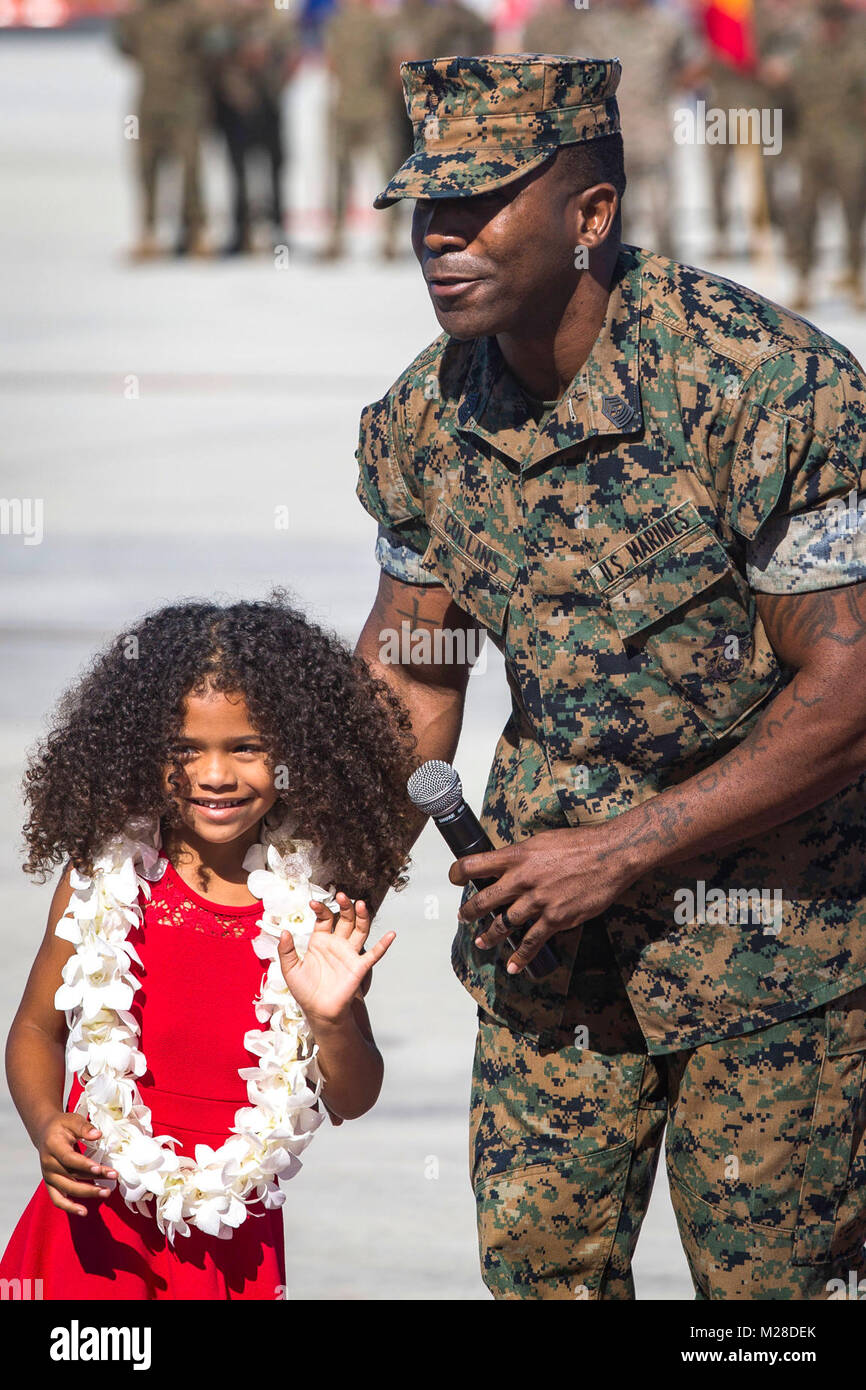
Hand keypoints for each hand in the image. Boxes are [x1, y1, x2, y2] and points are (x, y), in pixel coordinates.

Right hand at [38, 1111, 116, 1217]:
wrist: (45, 1133)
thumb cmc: (62, 1126)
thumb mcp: (72, 1120)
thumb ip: (84, 1127)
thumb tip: (98, 1134)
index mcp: (53, 1146)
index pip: (69, 1159)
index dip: (84, 1165)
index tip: (100, 1168)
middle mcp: (48, 1163)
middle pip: (71, 1176)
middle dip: (92, 1180)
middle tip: (113, 1178)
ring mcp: (48, 1176)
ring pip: (67, 1189)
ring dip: (87, 1193)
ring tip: (106, 1192)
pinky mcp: (51, 1184)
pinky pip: (58, 1200)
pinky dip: (69, 1207)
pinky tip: (84, 1212)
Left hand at [277, 893, 394, 1027]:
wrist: (319, 1011)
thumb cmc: (305, 991)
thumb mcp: (290, 969)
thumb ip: (286, 950)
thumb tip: (284, 931)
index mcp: (320, 941)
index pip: (324, 918)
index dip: (321, 909)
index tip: (313, 904)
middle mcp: (337, 944)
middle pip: (345, 919)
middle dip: (344, 906)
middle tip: (341, 895)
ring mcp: (349, 954)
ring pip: (360, 930)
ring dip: (362, 917)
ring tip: (361, 904)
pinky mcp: (359, 967)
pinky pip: (374, 954)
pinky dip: (383, 945)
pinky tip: (391, 934)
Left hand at [450, 826, 638, 974]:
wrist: (610, 856)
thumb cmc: (579, 844)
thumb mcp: (542, 841)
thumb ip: (522, 855)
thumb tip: (507, 863)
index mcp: (517, 856)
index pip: (474, 864)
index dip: (458, 872)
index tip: (454, 878)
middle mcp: (522, 879)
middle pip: (484, 900)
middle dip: (469, 912)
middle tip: (462, 918)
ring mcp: (538, 900)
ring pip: (504, 924)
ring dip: (490, 936)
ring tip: (481, 943)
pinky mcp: (555, 918)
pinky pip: (531, 941)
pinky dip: (520, 956)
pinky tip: (513, 966)